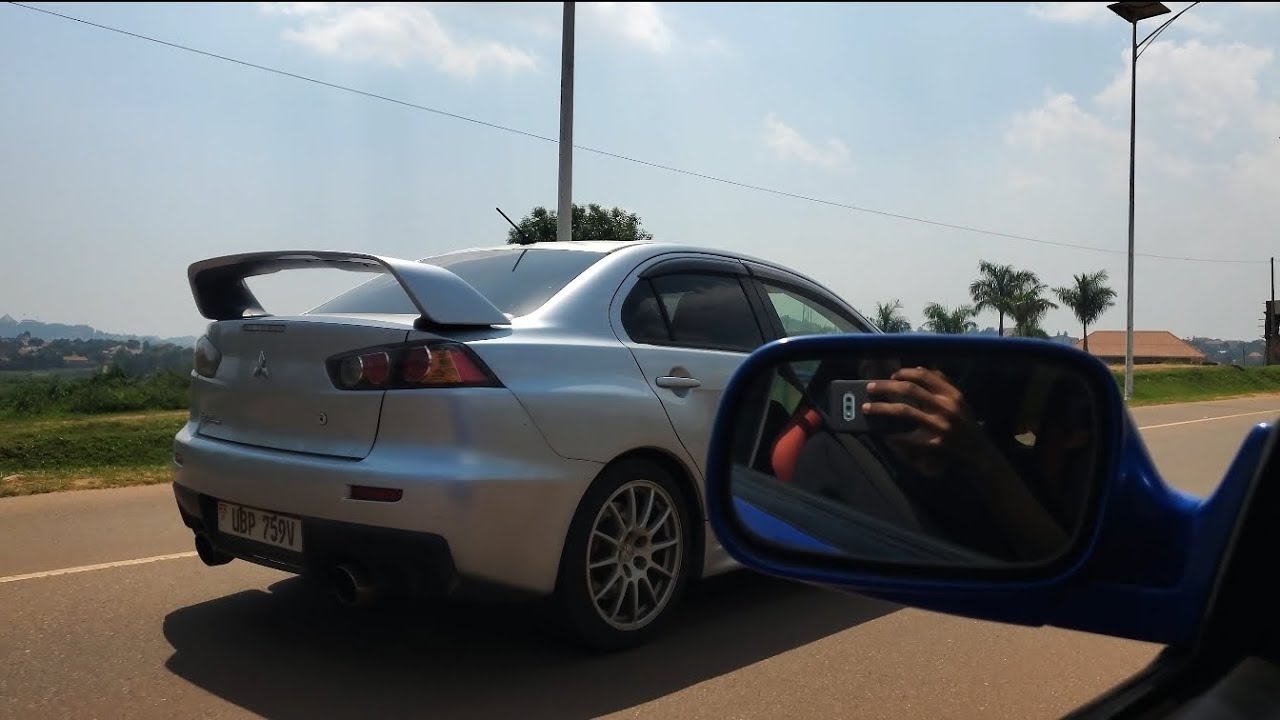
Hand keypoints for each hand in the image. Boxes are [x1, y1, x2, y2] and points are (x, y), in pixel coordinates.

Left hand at [862, 367, 986, 476]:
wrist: (978, 453)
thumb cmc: (965, 424)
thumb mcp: (960, 400)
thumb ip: (943, 383)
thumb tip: (918, 368)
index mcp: (952, 394)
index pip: (924, 375)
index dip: (904, 373)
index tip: (891, 375)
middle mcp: (946, 407)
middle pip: (908, 389)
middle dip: (885, 387)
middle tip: (869, 388)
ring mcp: (939, 425)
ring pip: (902, 411)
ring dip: (881, 408)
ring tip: (866, 408)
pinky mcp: (933, 443)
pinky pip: (905, 436)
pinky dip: (891, 434)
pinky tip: (881, 432)